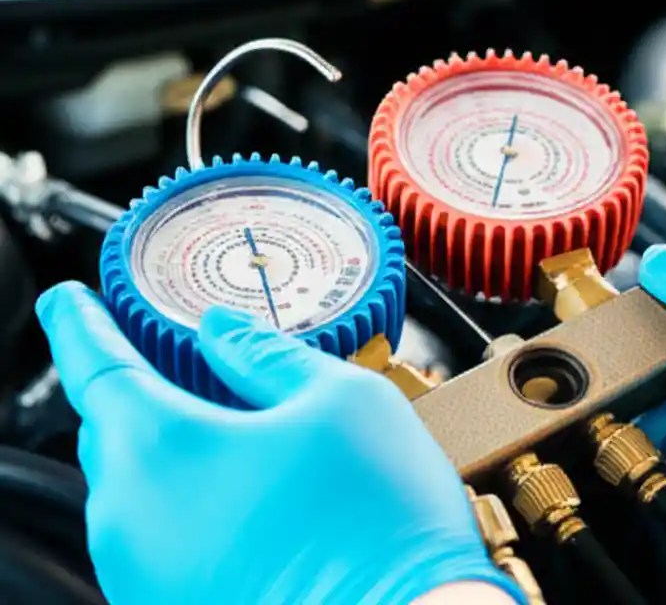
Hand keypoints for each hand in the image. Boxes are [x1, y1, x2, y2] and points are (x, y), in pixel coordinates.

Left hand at [37, 282, 519, 604]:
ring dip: (179, 456)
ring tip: (247, 441)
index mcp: (160, 450)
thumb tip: (224, 334)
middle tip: (191, 370)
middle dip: (147, 393)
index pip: (95, 365)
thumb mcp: (341, 401)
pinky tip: (256, 499)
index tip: (70, 303)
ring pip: (143, 491)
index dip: (80, 324)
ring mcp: (147, 577)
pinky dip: (194, 507)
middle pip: (117, 431)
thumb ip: (267, 356)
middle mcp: (132, 520)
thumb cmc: (380, 528)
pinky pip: (166, 540)